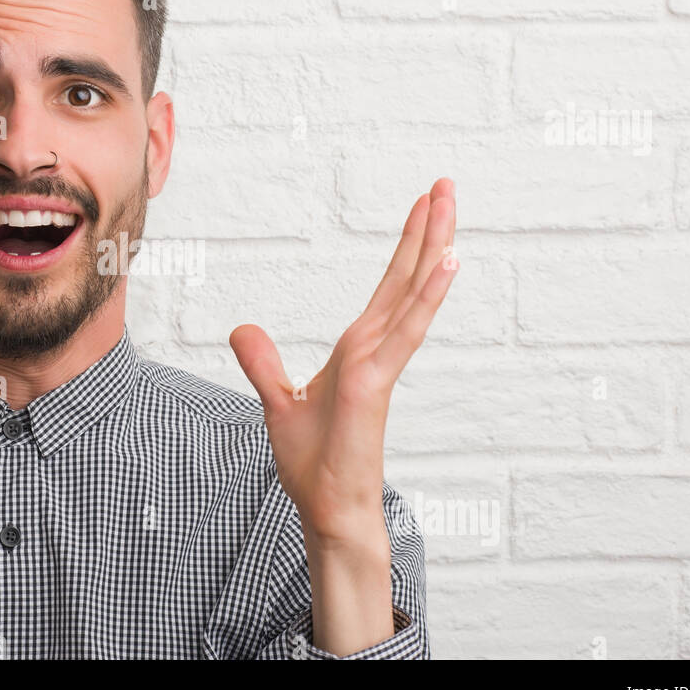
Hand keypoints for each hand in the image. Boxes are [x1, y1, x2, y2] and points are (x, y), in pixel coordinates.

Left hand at [229, 178, 457, 545]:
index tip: (423, 206)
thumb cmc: (314, 462)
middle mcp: (376, 349)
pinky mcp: (375, 382)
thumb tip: (241, 328)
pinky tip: (446, 263)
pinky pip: (404, 332)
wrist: (325, 506)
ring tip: (448, 203)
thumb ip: (264, 363)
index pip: (389, 287)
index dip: (406, 246)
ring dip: (432, 247)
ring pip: (411, 293)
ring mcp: (379, 363)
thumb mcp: (278, 401)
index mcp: (359, 349)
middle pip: (406, 278)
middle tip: (446, 183)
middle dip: (427, 230)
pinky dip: (425, 298)